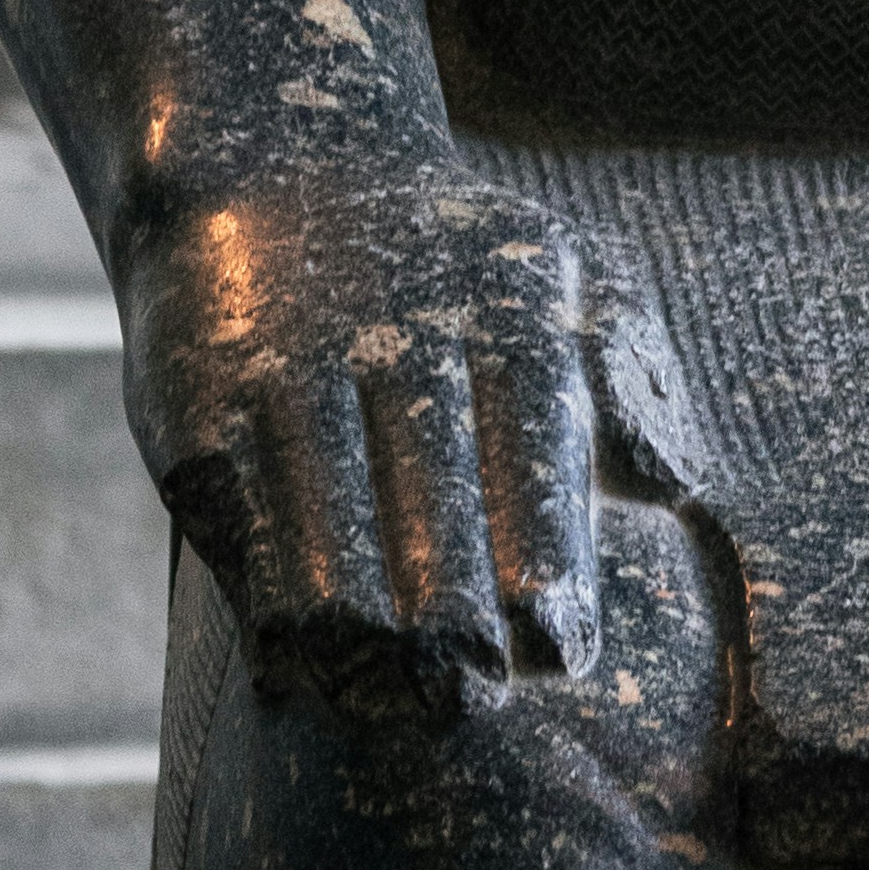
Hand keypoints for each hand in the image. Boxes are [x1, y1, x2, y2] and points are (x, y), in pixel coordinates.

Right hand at [119, 150, 605, 705]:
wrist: (276, 171)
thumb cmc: (454, 257)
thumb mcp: (566, 270)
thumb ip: (630, 371)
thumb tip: (673, 484)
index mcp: (506, 319)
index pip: (532, 474)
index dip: (543, 578)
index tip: (555, 652)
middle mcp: (396, 344)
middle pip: (433, 526)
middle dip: (456, 631)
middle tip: (468, 696)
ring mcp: (289, 378)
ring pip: (328, 548)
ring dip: (362, 642)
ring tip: (387, 698)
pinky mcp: (196, 409)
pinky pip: (238, 535)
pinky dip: (267, 609)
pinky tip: (300, 662)